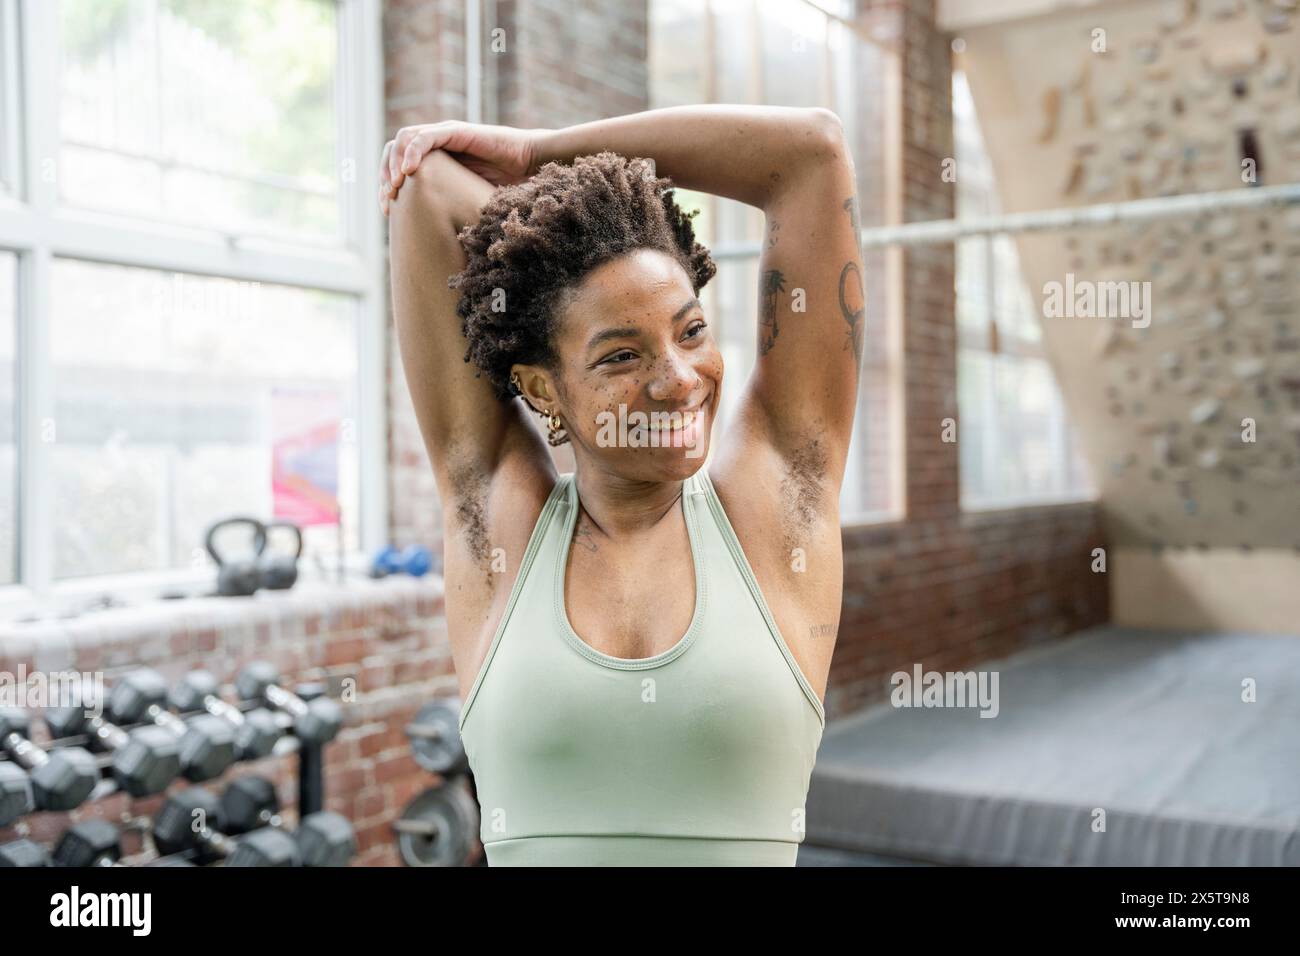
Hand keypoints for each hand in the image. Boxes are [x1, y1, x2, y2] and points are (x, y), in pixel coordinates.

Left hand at [380, 121, 542, 214]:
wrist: (526, 163)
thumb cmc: (502, 183)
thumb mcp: (463, 197)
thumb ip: (445, 205)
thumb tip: (428, 235)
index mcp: (433, 158)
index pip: (397, 164)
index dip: (386, 184)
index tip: (386, 209)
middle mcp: (434, 142)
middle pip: (393, 149)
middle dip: (384, 174)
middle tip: (387, 199)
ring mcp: (443, 134)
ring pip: (403, 140)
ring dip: (394, 163)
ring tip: (395, 186)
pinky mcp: (455, 132)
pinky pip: (424, 138)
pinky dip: (412, 152)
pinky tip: (409, 172)